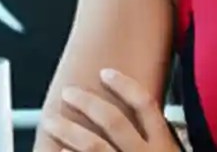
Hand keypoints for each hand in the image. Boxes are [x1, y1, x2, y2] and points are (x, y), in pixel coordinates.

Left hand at [42, 68, 179, 150]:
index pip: (146, 105)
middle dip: (88, 103)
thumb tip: (158, 124)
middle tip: (69, 92)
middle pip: (114, 121)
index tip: (106, 72)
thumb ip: (165, 140)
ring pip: (93, 145)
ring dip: (68, 131)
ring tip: (52, 121)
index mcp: (165, 144)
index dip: (124, 85)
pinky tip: (58, 150)